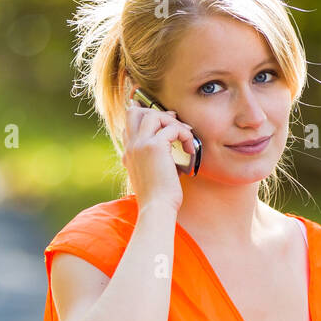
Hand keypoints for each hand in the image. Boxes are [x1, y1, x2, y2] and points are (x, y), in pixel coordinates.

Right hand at [121, 79, 197, 213]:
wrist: (156, 209)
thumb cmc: (159, 199)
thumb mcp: (153, 177)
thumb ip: (156, 162)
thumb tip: (173, 153)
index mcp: (129, 153)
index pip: (129, 124)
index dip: (146, 118)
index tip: (166, 124)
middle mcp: (131, 146)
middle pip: (135, 111)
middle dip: (156, 113)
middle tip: (175, 123)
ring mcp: (141, 144)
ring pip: (154, 115)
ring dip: (173, 122)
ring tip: (186, 137)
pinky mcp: (155, 146)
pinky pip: (172, 128)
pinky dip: (185, 135)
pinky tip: (190, 150)